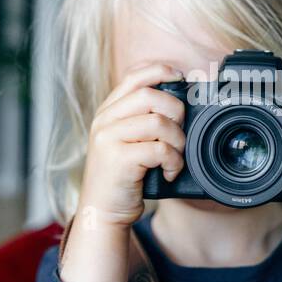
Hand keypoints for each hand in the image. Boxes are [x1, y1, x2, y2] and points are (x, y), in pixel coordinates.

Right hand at [75, 60, 187, 229]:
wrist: (102, 211)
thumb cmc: (122, 177)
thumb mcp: (127, 141)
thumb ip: (142, 119)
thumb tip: (179, 100)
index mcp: (108, 111)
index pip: (133, 76)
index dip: (161, 71)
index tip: (180, 78)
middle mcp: (105, 120)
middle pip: (150, 95)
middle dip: (176, 112)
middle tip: (179, 134)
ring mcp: (108, 138)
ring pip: (158, 122)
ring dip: (178, 141)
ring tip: (175, 157)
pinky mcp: (118, 159)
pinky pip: (159, 149)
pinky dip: (173, 161)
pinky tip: (169, 172)